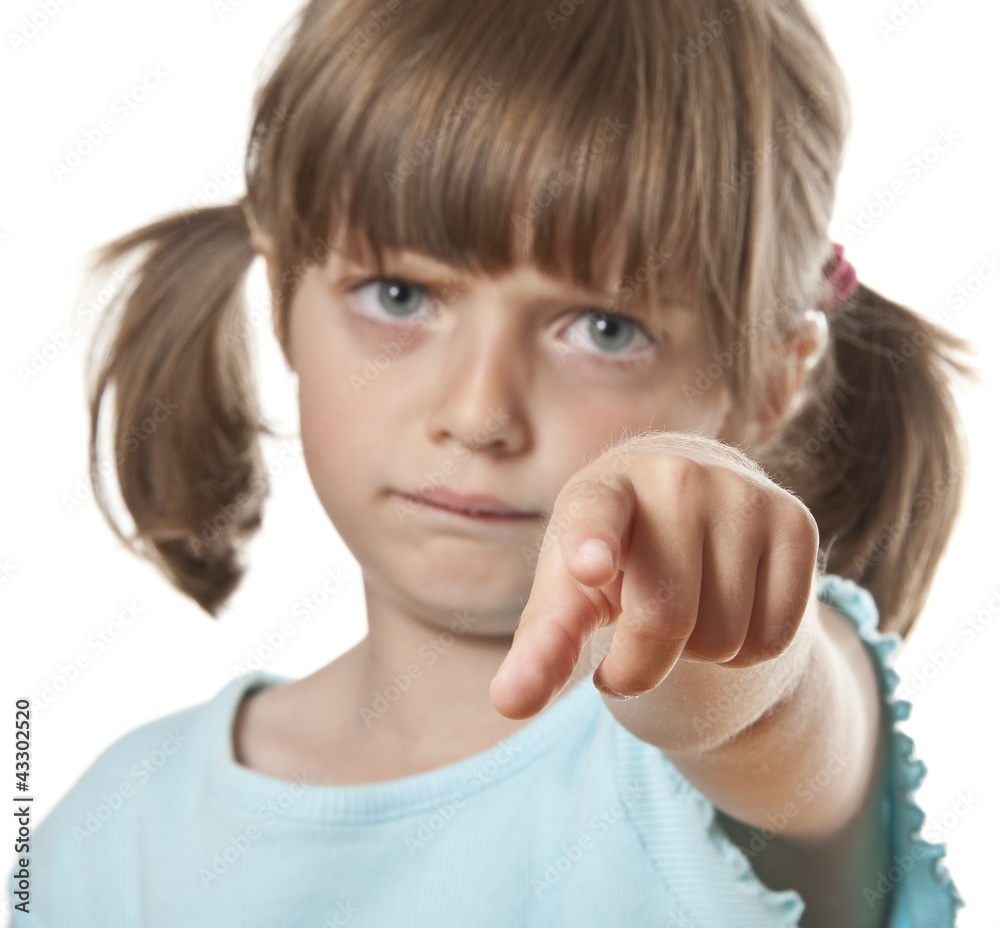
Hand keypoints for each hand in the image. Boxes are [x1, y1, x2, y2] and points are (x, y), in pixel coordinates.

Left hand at [489, 434, 818, 718]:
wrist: (685, 497)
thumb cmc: (611, 556)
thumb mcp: (570, 592)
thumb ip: (541, 646)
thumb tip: (508, 704)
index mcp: (602, 490)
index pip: (595, 516)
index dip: (592, 544)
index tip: (590, 568)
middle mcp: (675, 478)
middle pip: (667, 619)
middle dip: (645, 661)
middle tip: (636, 638)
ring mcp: (742, 495)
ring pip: (727, 636)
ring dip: (700, 653)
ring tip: (685, 606)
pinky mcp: (796, 520)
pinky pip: (776, 636)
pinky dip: (747, 651)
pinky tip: (729, 606)